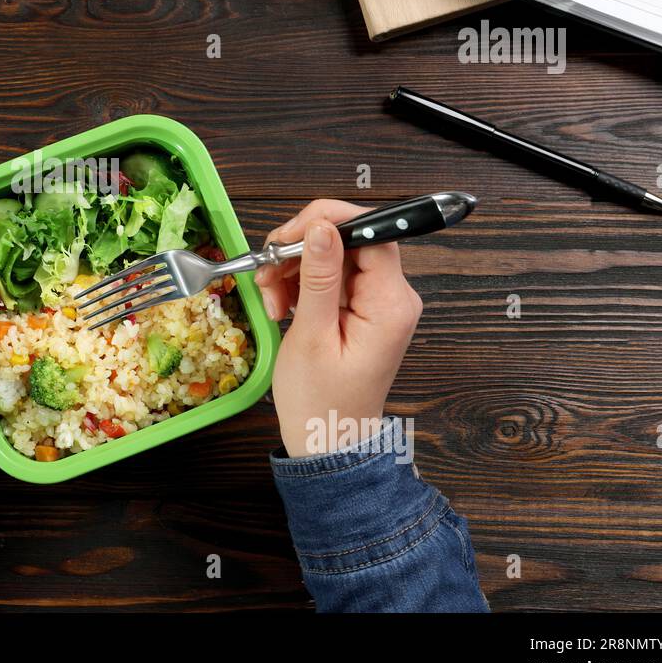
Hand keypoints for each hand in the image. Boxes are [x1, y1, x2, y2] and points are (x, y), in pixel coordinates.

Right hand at [254, 200, 422, 457]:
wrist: (327, 441)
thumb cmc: (321, 400)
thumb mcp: (312, 335)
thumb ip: (318, 276)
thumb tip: (321, 226)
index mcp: (391, 303)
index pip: (372, 232)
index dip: (328, 222)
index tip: (287, 236)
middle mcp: (393, 297)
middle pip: (349, 241)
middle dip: (302, 250)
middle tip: (268, 271)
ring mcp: (378, 302)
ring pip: (334, 257)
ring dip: (295, 268)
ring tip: (271, 299)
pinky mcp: (362, 308)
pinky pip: (331, 277)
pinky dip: (301, 284)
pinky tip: (282, 305)